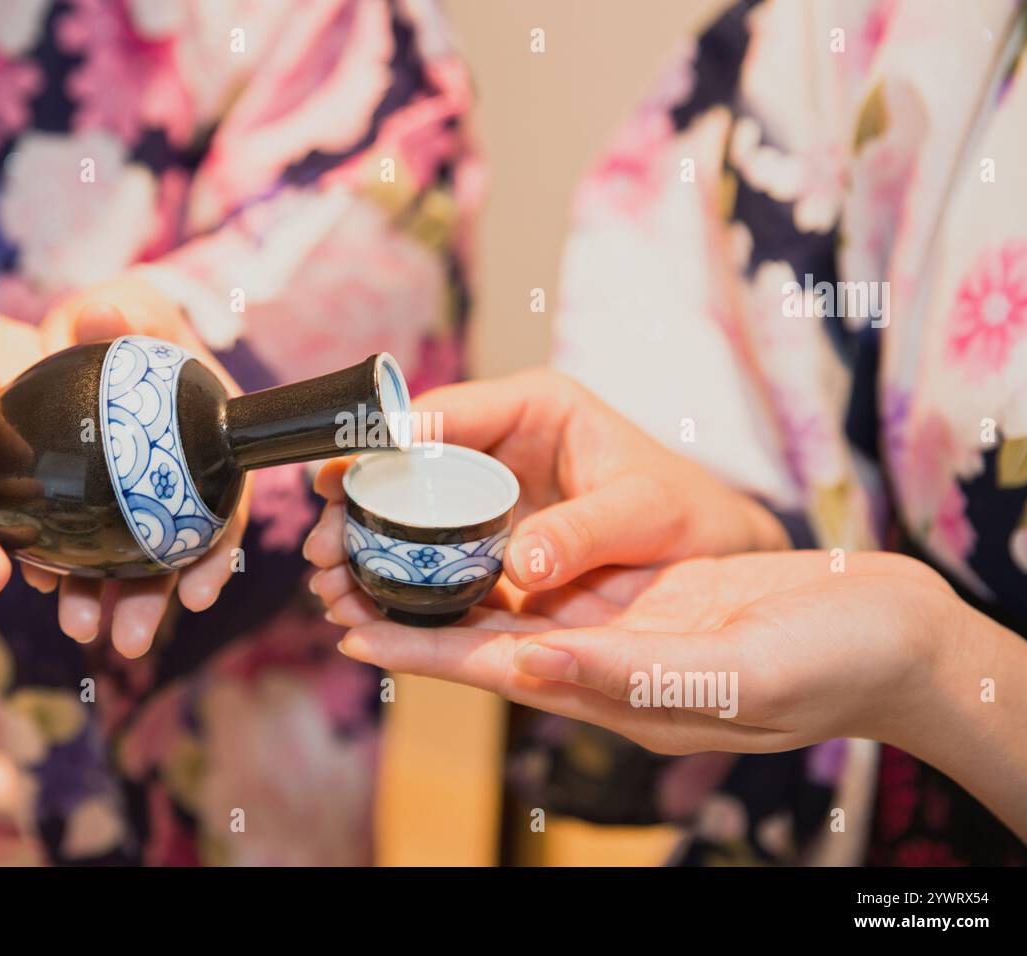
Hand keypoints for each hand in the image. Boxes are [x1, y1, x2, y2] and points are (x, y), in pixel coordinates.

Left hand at [29, 274, 249, 655]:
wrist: (87, 332)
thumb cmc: (121, 322)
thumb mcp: (126, 310)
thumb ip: (123, 317)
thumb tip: (102, 312)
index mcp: (211, 435)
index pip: (228, 505)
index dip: (217, 553)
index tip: (195, 594)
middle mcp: (186, 475)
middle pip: (181, 547)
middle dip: (156, 599)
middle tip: (128, 638)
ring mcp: (145, 494)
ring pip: (138, 558)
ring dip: (115, 601)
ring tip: (84, 632)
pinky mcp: (104, 505)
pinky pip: (95, 547)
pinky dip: (78, 573)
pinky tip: (52, 597)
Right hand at [303, 367, 786, 620]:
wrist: (705, 551)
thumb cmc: (686, 514)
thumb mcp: (646, 513)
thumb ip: (586, 530)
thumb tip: (521, 564)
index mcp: (535, 406)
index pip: (448, 410)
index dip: (387, 439)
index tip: (341, 471)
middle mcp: (500, 441)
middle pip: (411, 462)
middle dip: (359, 501)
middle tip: (322, 544)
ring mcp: (488, 492)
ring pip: (409, 510)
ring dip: (365, 545)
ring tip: (328, 584)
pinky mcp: (487, 538)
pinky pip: (431, 553)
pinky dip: (395, 577)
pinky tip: (360, 604)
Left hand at [333, 550, 965, 756]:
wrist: (894, 635)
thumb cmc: (834, 662)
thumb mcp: (738, 671)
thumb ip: (633, 675)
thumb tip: (530, 659)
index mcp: (619, 692)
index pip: (496, 671)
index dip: (421, 654)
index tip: (351, 631)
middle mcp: (604, 664)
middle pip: (485, 639)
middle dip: (410, 613)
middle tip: (337, 581)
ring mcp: (623, 629)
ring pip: (510, 604)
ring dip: (445, 579)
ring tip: (381, 548)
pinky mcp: (644, 596)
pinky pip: (557, 576)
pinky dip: (504, 556)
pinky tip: (470, 531)